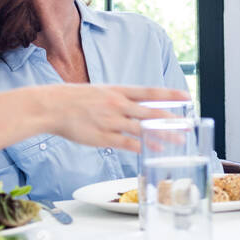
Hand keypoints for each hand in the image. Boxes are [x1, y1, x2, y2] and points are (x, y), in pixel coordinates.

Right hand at [47, 84, 191, 151]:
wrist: (51, 107)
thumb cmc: (74, 99)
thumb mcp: (100, 91)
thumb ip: (119, 99)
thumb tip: (136, 106)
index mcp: (117, 90)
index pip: (149, 91)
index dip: (169, 94)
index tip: (186, 96)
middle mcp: (117, 104)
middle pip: (151, 112)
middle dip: (171, 119)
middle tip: (188, 124)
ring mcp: (111, 121)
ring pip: (143, 129)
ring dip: (164, 135)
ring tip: (180, 140)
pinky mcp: (104, 137)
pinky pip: (129, 143)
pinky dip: (144, 146)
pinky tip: (157, 149)